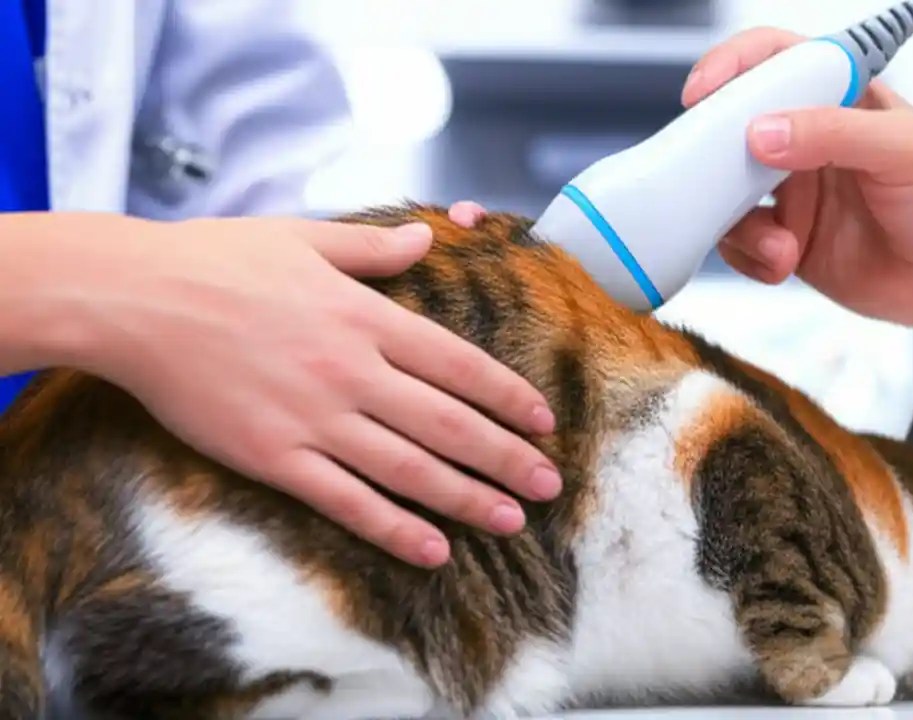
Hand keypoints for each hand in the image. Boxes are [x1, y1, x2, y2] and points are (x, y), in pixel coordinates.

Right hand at [77, 205, 557, 567]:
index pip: (459, 363)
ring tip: (512, 521)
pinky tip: (432, 550)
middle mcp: (352, 370)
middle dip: (506, 457)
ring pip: (409, 467)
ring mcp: (314, 417)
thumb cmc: (215, 259)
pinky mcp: (272, 455)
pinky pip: (345, 500)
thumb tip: (427, 236)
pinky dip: (393, 528)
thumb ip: (373, 249)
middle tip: (551, 485)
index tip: (543, 421)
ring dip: (466, 498)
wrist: (133, 298)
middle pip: (448, 423)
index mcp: (365, 315)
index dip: (508, 396)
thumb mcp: (304, 238)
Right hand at [682, 28, 912, 329]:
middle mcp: (807, 141)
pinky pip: (739, 243)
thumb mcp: (903, 151)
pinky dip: (749, 256)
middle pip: (733, 130)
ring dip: (740, 223)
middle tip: (720, 184)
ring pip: (727, 194)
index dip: (733, 67)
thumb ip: (833, 133)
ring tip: (779, 245)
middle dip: (718, 160)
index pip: (773, 60)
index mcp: (838, 98)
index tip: (705, 94)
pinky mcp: (785, 240)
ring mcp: (793, 192)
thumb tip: (763, 132)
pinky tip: (783, 262)